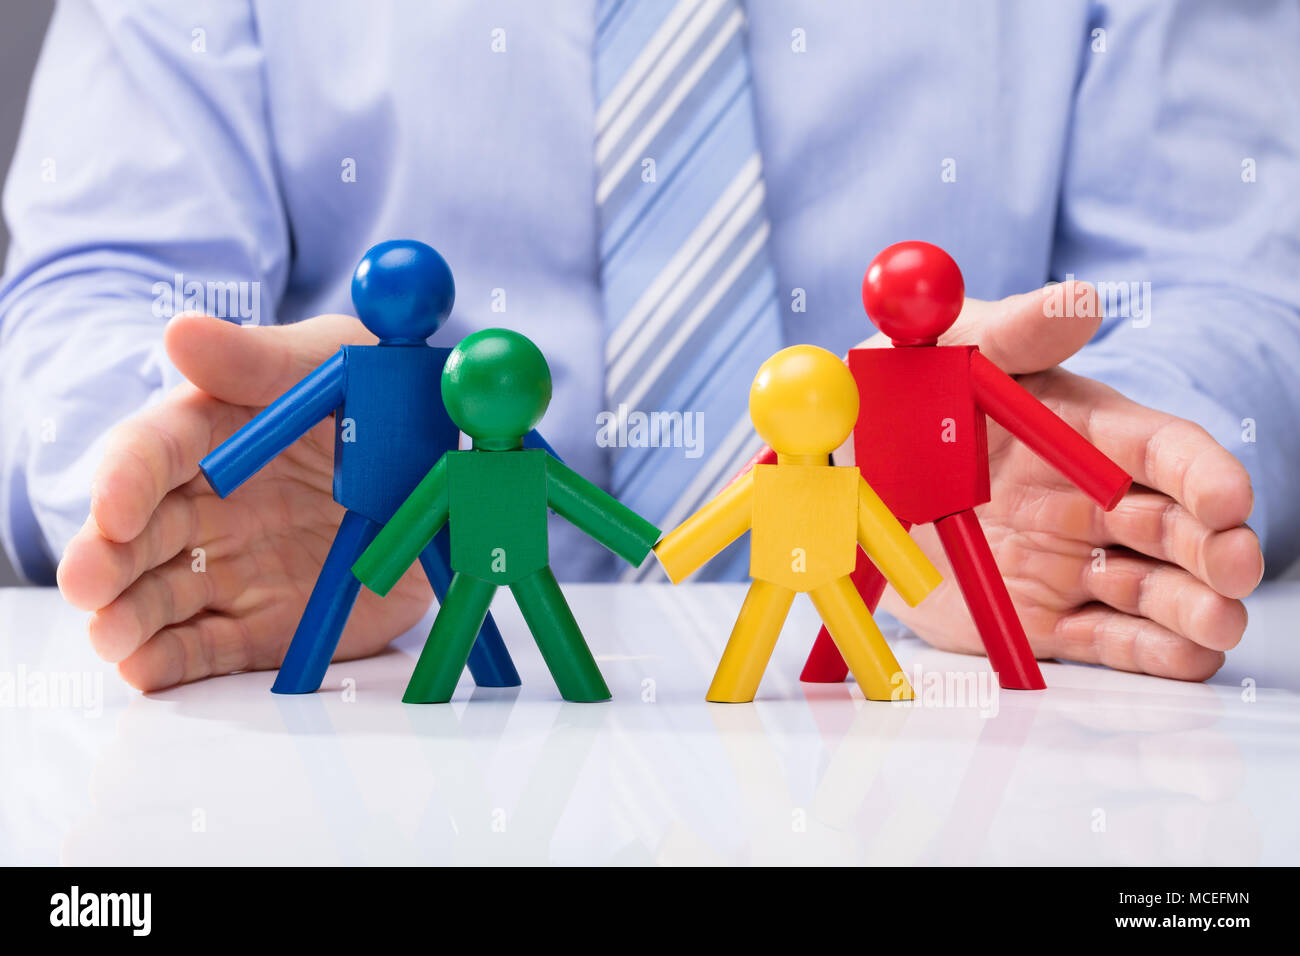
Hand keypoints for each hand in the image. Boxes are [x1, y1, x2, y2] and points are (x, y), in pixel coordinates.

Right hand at [57, 313, 437, 690]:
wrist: (437, 468)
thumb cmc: (371, 398)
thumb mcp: (327, 364)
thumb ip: (258, 359)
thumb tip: (182, 333)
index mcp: (208, 433)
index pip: (151, 454)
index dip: (125, 480)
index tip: (113, 507)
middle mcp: (207, 506)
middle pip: (140, 535)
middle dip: (105, 560)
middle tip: (88, 584)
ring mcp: (232, 568)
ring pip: (161, 598)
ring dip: (129, 619)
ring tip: (113, 637)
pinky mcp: (263, 622)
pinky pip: (212, 648)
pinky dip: (177, 662)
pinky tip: (148, 670)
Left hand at [845, 283, 1262, 680]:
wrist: (846, 478)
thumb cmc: (902, 398)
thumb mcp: (946, 352)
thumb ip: (1009, 330)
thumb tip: (1080, 300)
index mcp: (1086, 432)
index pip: (1163, 451)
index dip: (1202, 472)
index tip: (1226, 498)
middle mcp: (1092, 502)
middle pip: (1179, 528)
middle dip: (1219, 549)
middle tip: (1233, 570)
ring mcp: (1072, 563)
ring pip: (1159, 592)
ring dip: (1198, 610)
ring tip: (1218, 626)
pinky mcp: (1040, 619)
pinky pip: (1108, 643)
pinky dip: (1151, 655)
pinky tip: (1186, 659)